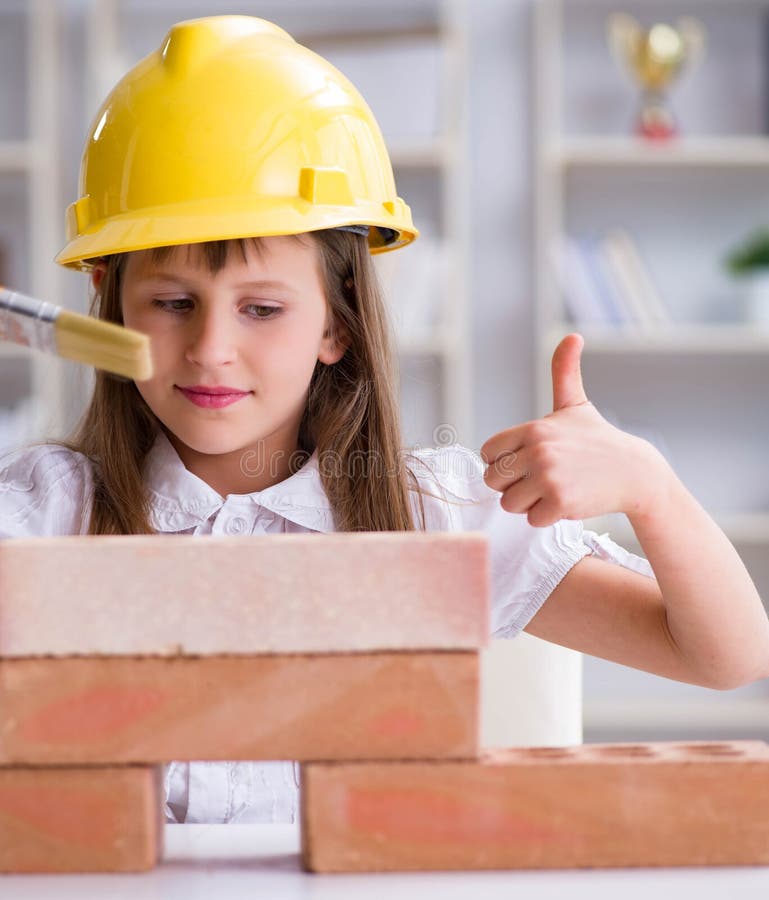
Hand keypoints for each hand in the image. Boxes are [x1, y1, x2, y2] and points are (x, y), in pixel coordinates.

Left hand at [480, 333, 662, 526]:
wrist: (635, 472)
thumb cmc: (598, 440)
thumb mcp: (576, 405)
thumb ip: (564, 372)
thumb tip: (573, 335)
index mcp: (533, 429)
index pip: (488, 453)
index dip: (503, 462)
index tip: (526, 462)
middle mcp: (538, 450)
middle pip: (493, 481)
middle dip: (513, 486)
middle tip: (541, 480)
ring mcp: (548, 476)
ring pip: (509, 504)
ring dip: (529, 504)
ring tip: (555, 490)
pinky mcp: (560, 502)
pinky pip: (532, 520)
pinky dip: (548, 517)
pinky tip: (567, 502)